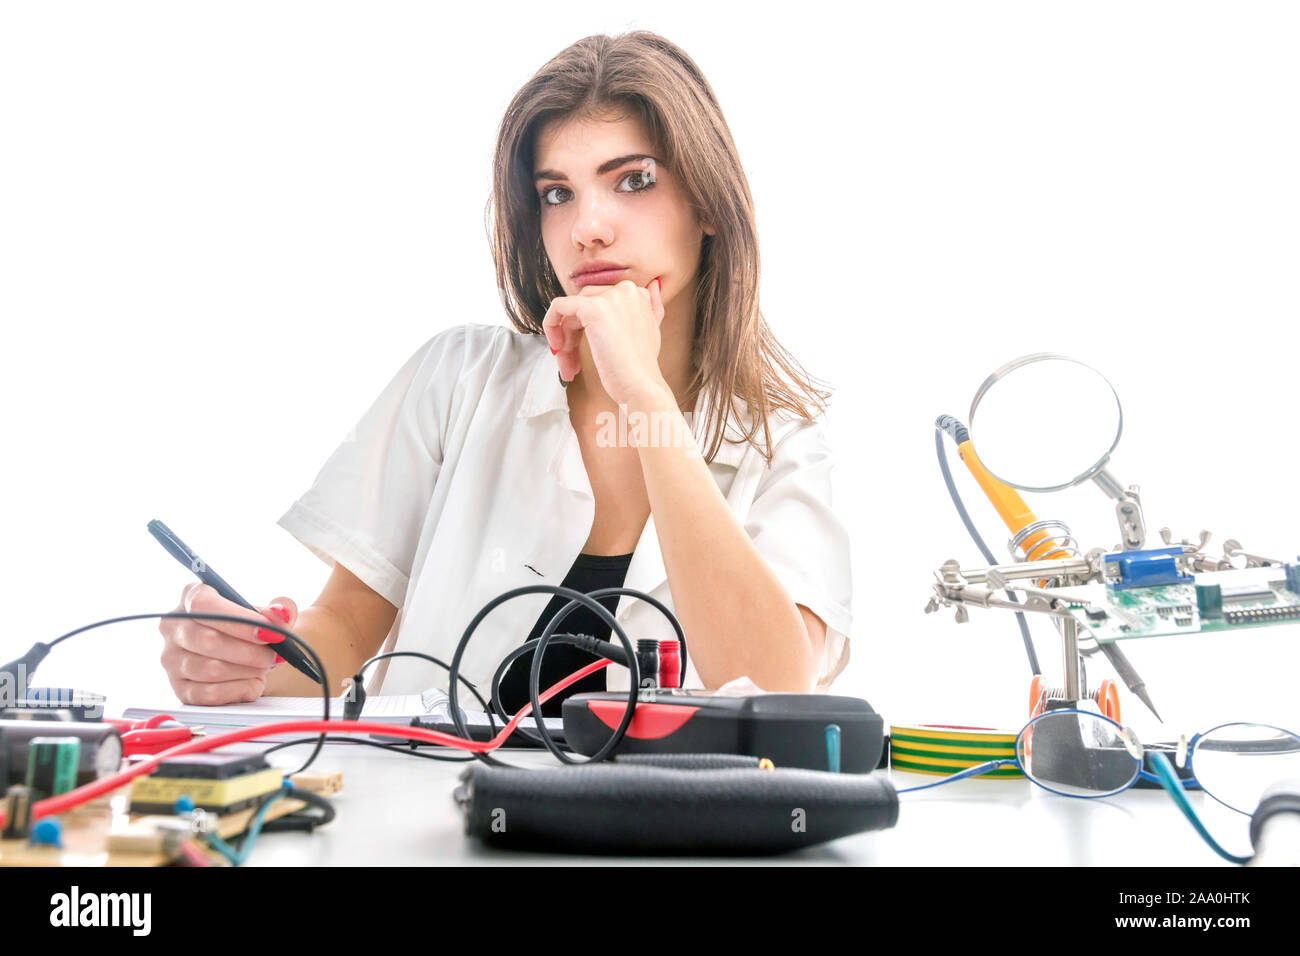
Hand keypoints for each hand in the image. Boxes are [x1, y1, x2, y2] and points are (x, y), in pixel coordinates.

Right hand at [158, 583, 298, 704]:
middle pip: (207, 640)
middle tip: (274, 655)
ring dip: (247, 670)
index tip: (270, 633)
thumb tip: (280, 614)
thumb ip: (280, 609)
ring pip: (210, 669)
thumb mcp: (270, 613)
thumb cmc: (254, 629)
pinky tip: (253, 682)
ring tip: (264, 666)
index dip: (239, 621)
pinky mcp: (180, 688)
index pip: (204, 605)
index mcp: (191, 597)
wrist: (250, 656)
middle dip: (250, 651)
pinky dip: (240, 690)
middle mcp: (173, 626)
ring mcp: (172, 660)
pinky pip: (210, 694)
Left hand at [542, 275, 667, 406]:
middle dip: (574, 334)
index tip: (586, 350)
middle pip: (583, 305)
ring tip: (569, 365)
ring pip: (570, 311)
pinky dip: (551, 324)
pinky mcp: (592, 309)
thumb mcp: (652, 331)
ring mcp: (609, 298)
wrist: (641, 386)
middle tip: (572, 362)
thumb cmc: (642, 368)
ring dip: (565, 338)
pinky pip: (559, 306)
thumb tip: (654, 285)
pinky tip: (557, 348)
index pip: (600, 301)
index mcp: (637, 294)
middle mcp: (625, 290)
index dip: (588, 326)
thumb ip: (652, 308)